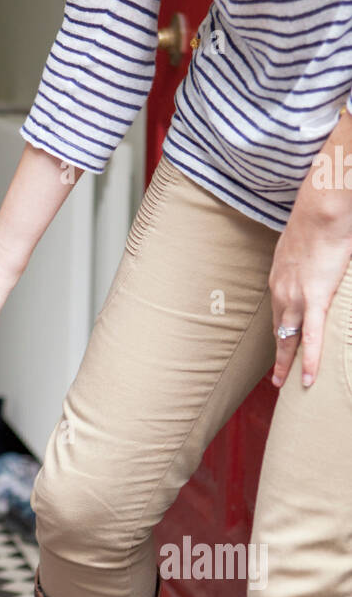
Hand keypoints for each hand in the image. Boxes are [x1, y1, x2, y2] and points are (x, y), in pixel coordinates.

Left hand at [270, 115, 351, 388]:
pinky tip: (306, 379)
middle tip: (276, 377)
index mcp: (278, 277)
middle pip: (278, 329)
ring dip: (286, 364)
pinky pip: (310, 338)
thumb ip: (306, 256)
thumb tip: (315, 257)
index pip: (277, 311)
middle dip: (277, 354)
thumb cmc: (317, 219)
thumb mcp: (304, 241)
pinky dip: (308, 360)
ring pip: (288, 339)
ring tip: (285, 384)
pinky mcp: (315, 300)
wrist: (320, 211)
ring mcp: (296, 298)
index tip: (279, 343)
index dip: (278, 330)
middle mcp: (281, 291)